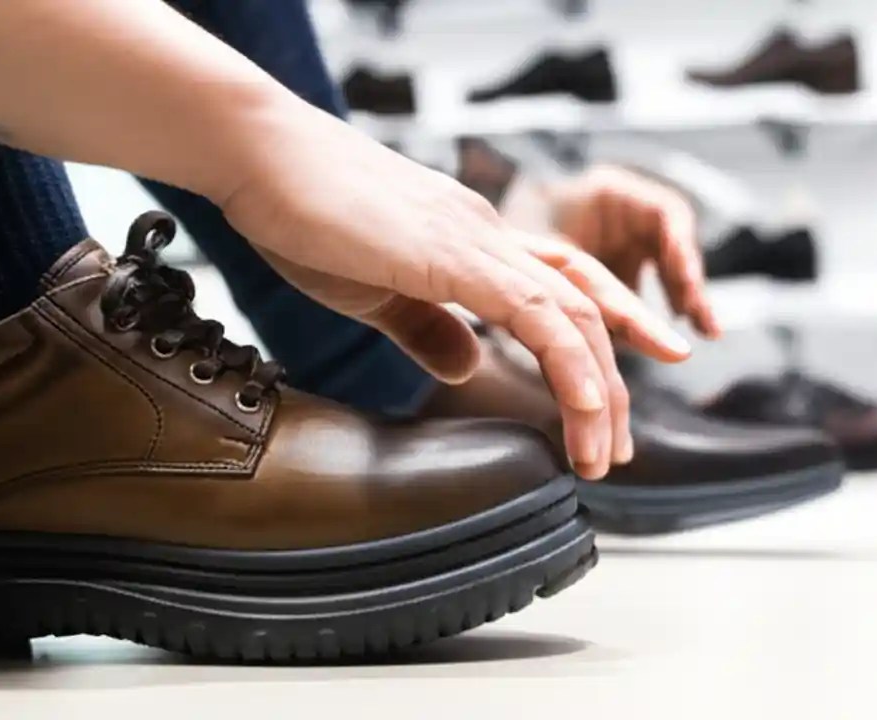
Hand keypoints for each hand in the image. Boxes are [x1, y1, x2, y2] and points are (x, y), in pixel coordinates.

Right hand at [218, 109, 690, 478]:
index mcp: (471, 241)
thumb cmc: (301, 210)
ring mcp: (476, 238)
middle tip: (619, 449)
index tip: (616, 399)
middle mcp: (489, 234)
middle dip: (613, 383)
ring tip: (605, 451)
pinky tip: (587, 407)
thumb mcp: (372, 288)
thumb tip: (469, 368)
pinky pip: (533, 312)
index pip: (560, 289)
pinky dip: (569, 363)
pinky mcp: (452, 253)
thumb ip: (426, 327)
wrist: (256, 151)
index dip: (603, 336)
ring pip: (572, 314)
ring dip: (600, 388)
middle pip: (582, 308)